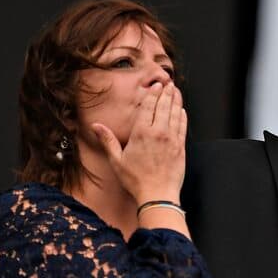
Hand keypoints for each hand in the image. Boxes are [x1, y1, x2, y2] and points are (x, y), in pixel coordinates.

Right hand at [94, 81, 187, 205]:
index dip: (153, 94)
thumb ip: (107, 140)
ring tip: (176, 91)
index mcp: (141, 133)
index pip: (149, 107)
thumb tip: (95, 126)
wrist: (158, 195)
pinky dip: (182, 116)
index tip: (157, 85)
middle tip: (168, 83)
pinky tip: (182, 110)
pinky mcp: (181, 148)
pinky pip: (182, 127)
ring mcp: (172, 139)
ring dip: (176, 100)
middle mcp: (158, 133)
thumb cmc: (136, 180)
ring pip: (175, 114)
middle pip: (163, 106)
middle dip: (166, 93)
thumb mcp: (116, 160)